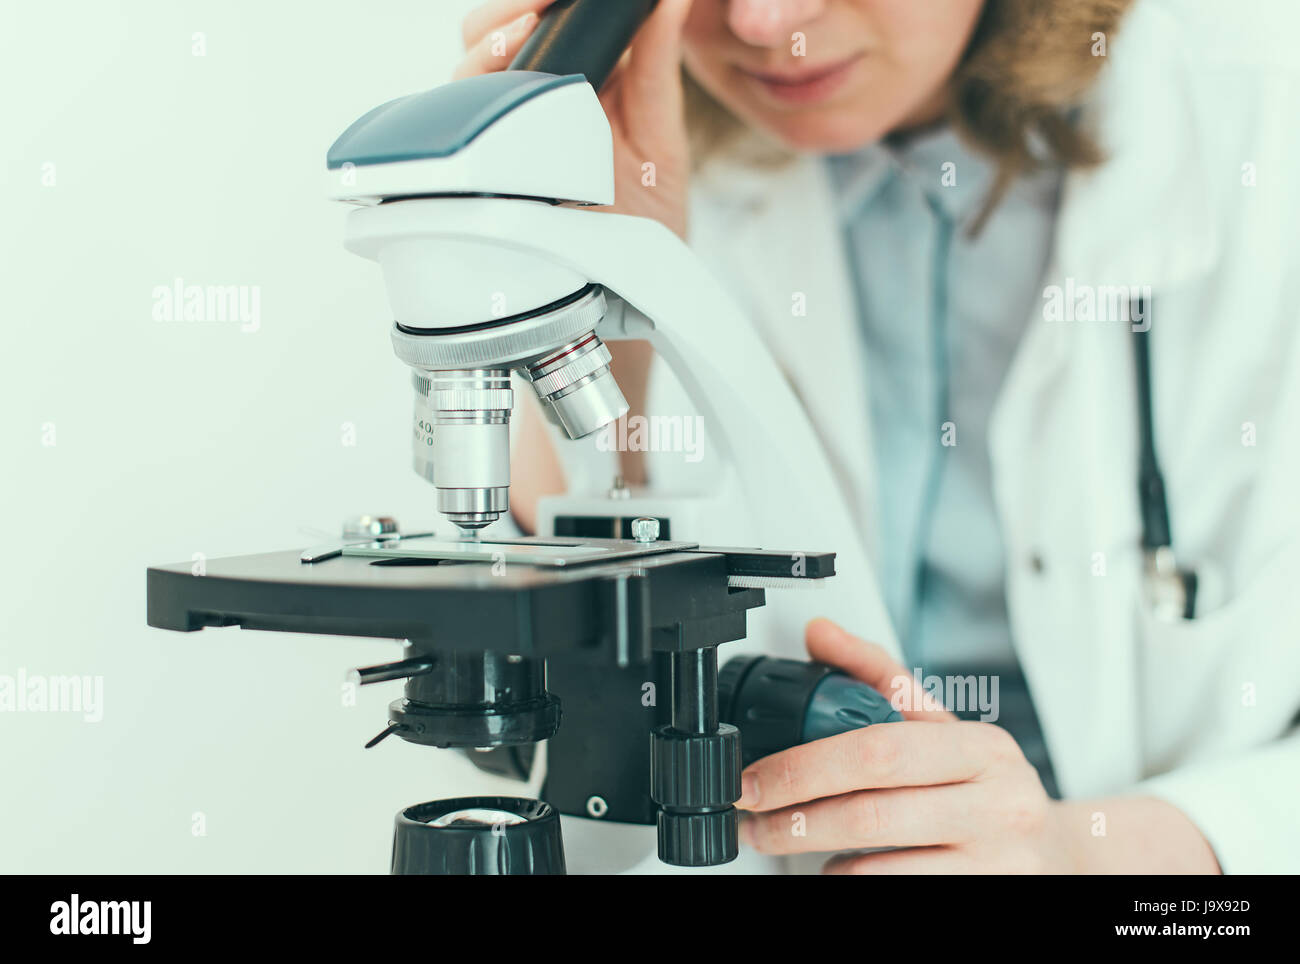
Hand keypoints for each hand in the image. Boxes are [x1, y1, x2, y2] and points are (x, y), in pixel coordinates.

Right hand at [455, 0, 695, 237]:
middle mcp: (534, 101)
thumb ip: (657, 62)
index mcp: (576, 77)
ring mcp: (507, 133)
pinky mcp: (488, 168)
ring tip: (519, 36)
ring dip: (486, 49)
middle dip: (504, 16)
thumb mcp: (661, 130)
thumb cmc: (649, 213)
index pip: (537, 19)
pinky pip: (461, 127)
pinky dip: (471, 103)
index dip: (537, 0)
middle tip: (535, 8)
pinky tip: (497, 94)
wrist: (633, 283)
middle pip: (490, 37)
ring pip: (468, 75)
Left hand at [737, 619, 1221, 873]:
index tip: (755, 779)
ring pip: (880, 869)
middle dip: (795, 820)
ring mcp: (996, 865)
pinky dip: (855, 881)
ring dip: (819, 859)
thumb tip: (818, 633)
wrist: (1061, 854)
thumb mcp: (943, 726)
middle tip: (754, 822)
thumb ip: (878, 677)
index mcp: (981, 750)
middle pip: (871, 815)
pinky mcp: (988, 900)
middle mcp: (997, 806)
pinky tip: (838, 868)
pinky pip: (898, 896)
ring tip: (787, 845)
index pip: (877, 752)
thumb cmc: (987, 787)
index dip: (803, 768)